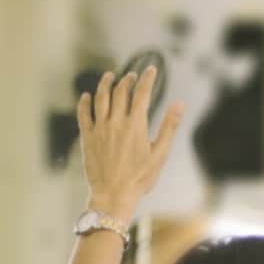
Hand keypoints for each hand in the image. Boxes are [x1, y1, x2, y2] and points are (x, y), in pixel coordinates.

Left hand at [78, 67, 184, 224]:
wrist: (113, 194)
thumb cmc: (140, 177)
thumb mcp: (161, 153)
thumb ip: (169, 126)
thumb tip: (180, 104)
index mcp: (135, 125)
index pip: (142, 94)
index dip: (147, 79)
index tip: (151, 69)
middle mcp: (115, 122)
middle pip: (120, 92)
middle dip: (127, 80)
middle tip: (132, 75)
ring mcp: (99, 128)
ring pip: (100, 98)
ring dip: (105, 84)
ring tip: (109, 76)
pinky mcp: (87, 137)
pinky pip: (83, 114)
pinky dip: (84, 102)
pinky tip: (86, 96)